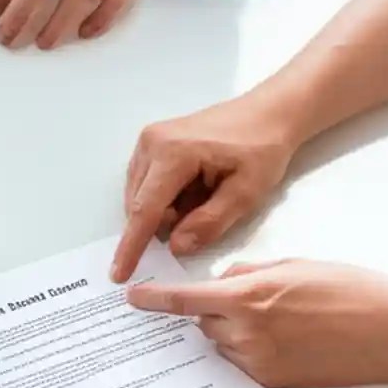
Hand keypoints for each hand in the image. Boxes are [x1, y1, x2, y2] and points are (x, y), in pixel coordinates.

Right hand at [111, 94, 297, 281]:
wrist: (269, 113)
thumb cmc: (262, 150)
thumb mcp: (246, 193)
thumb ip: (210, 223)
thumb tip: (176, 247)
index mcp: (174, 153)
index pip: (146, 210)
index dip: (132, 246)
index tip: (119, 274)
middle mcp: (152, 143)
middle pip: (139, 204)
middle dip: (163, 224)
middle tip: (204, 217)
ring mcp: (149, 140)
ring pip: (140, 196)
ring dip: (164, 211)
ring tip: (202, 200)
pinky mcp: (152, 142)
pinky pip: (146, 184)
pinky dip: (164, 199)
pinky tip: (192, 192)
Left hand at [127, 259, 387, 387]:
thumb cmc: (351, 290)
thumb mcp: (294, 265)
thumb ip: (250, 272)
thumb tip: (225, 280)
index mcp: (249, 294)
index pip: (185, 299)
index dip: (154, 300)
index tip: (132, 299)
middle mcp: (246, 331)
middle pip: (202, 322)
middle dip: (213, 309)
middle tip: (251, 299)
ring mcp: (258, 362)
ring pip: (221, 344)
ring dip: (232, 331)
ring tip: (281, 321)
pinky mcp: (272, 383)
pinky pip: (242, 364)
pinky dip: (250, 351)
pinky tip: (288, 341)